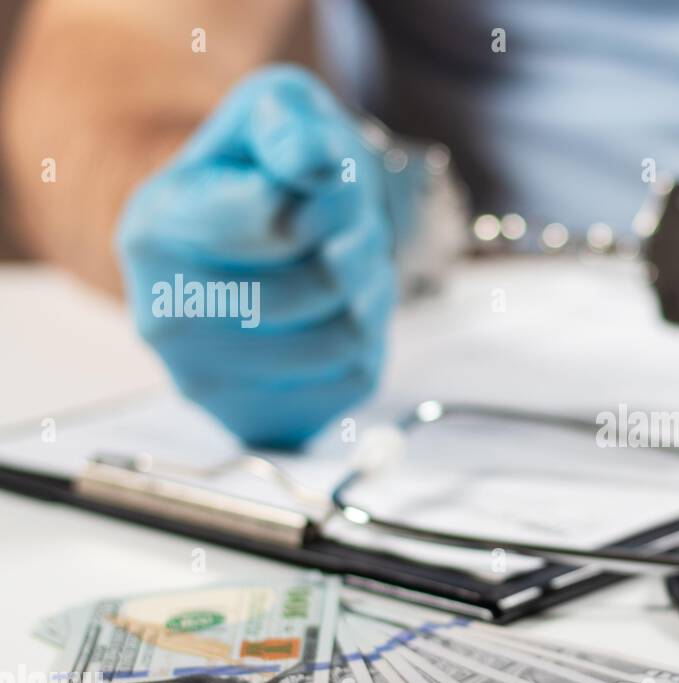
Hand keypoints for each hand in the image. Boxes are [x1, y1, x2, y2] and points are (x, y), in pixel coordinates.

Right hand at [116, 64, 396, 447]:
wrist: (253, 241)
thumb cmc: (268, 172)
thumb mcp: (276, 113)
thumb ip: (292, 129)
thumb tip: (315, 166)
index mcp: (153, 230)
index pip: (280, 220)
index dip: (331, 195)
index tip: (323, 180)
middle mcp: (163, 317)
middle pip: (325, 281)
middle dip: (358, 242)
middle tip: (343, 226)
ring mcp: (205, 379)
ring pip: (349, 334)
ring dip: (370, 291)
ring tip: (340, 265)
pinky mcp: (256, 418)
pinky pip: (358, 376)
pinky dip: (370, 339)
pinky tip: (334, 313)